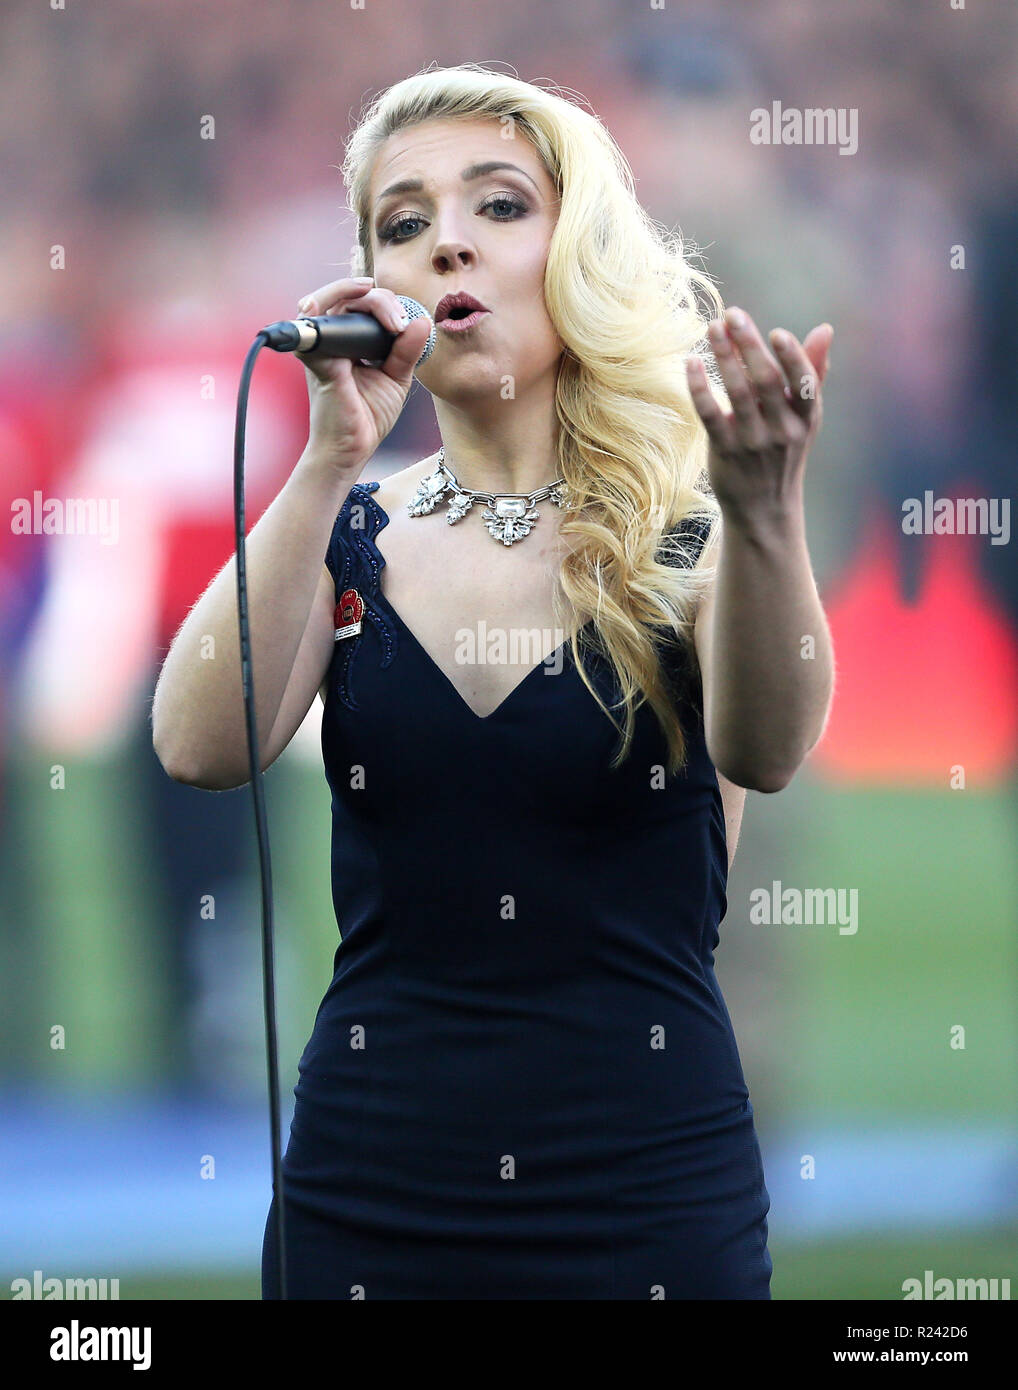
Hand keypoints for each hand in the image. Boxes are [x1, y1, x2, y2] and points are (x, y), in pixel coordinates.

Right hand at [294, 276, 432, 477]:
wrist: (352, 448)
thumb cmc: (367, 416)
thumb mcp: (396, 378)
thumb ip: (407, 350)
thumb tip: (421, 320)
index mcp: (349, 342)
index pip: (363, 305)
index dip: (385, 304)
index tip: (406, 323)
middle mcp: (332, 340)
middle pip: (349, 296)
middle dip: (380, 299)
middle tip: (400, 322)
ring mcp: (322, 347)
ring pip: (331, 299)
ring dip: (360, 296)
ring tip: (390, 315)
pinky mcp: (318, 358)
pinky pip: (315, 323)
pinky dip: (326, 304)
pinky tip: (354, 300)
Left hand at [685, 307, 832, 521]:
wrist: (764, 510)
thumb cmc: (784, 453)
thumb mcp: (805, 419)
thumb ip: (813, 373)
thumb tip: (825, 329)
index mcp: (806, 419)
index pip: (804, 384)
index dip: (792, 358)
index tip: (777, 332)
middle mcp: (782, 431)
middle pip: (766, 381)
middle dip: (749, 345)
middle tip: (732, 314)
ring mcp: (752, 443)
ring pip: (737, 393)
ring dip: (723, 357)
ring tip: (712, 328)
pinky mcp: (724, 451)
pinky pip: (710, 415)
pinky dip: (700, 387)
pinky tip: (691, 363)